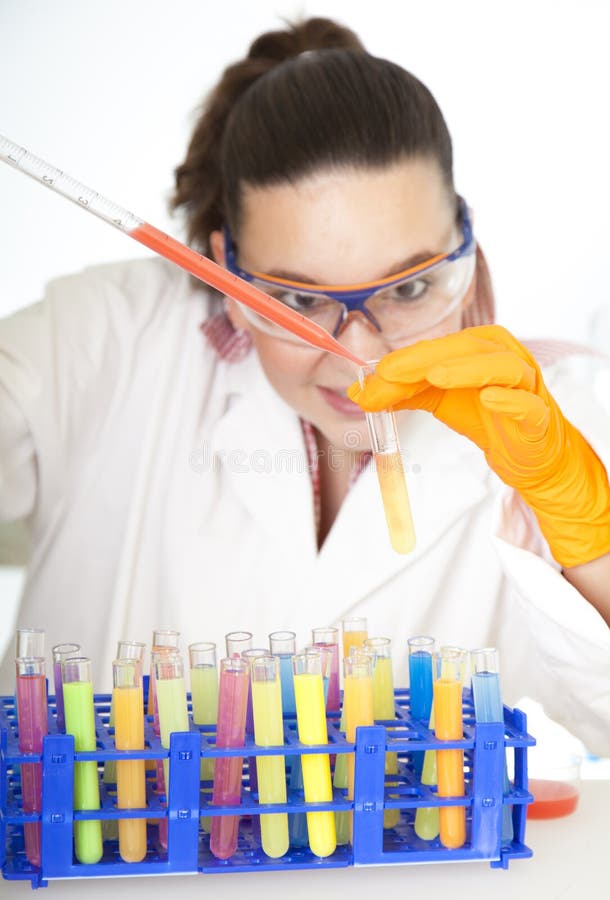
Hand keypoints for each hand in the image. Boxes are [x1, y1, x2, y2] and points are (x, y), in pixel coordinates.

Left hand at [348, 325, 609, 567]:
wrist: (529, 453)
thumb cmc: (486, 416)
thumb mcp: (439, 400)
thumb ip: (402, 393)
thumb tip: (360, 392)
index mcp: (481, 347)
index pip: (441, 347)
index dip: (407, 359)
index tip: (376, 374)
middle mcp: (507, 357)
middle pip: (469, 348)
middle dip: (426, 359)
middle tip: (391, 373)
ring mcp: (527, 386)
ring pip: (503, 367)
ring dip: (468, 369)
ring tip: (435, 377)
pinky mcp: (539, 417)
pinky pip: (529, 405)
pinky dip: (509, 400)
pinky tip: (488, 399)